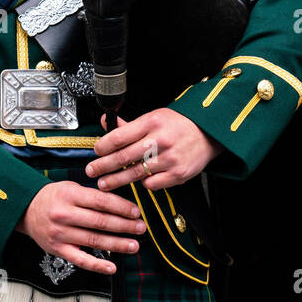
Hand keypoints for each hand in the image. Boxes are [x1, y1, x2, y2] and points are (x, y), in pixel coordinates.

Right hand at [16, 180, 145, 275]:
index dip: (122, 207)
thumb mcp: (71, 187)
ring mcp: (61, 234)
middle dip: (124, 226)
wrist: (25, 210)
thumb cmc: (52, 198)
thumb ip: (92, 196)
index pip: (101, 202)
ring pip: (94, 241)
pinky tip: (112, 267)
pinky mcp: (58, 250)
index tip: (136, 212)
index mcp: (70, 195)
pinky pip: (80, 260)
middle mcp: (65, 215)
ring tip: (134, 245)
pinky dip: (97, 266)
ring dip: (117, 244)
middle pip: (101, 222)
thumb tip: (121, 205)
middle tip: (140, 228)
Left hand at [86, 108, 224, 192]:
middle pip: (124, 157)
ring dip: (116, 181)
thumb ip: (130, 125)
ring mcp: (169, 158)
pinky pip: (152, 184)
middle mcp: (160, 140)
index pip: (120, 136)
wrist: (209, 133)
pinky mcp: (178, 174)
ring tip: (104, 184)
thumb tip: (106, 122)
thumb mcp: (154, 117)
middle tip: (91, 171)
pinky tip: (138, 181)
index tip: (95, 152)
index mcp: (152, 122)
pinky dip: (143, 184)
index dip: (103, 146)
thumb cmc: (179, 125)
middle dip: (103, 166)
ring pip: (135, 174)